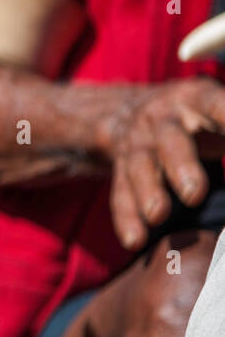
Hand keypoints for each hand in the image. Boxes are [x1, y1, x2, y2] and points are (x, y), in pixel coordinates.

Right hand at [96, 78, 224, 250]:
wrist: (130, 110)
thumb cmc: (199, 115)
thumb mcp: (217, 110)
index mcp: (197, 97)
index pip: (218, 106)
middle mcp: (163, 117)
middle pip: (170, 139)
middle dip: (181, 165)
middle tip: (195, 193)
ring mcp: (137, 142)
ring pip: (139, 166)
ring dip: (148, 191)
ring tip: (158, 216)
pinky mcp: (121, 166)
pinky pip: (121, 191)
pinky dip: (127, 216)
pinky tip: (135, 239)